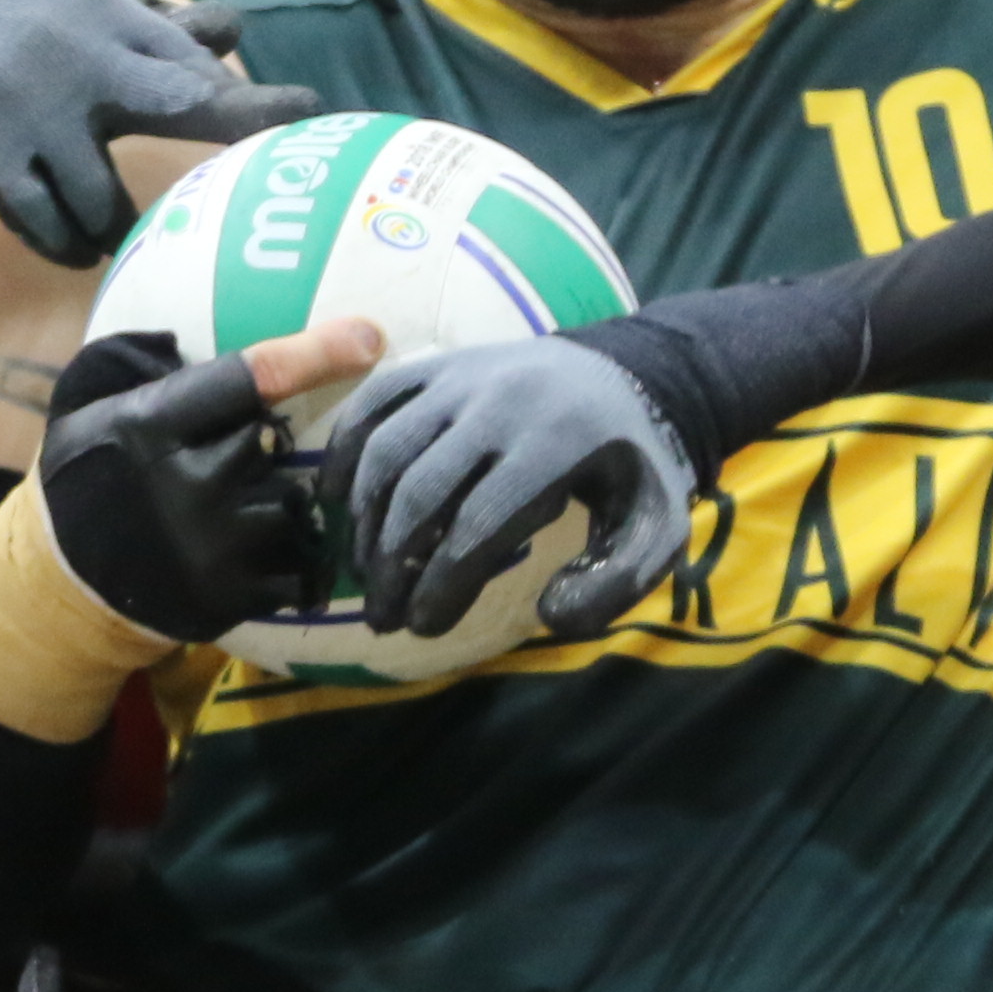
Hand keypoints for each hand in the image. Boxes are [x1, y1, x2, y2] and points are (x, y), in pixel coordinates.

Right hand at [0, 0, 317, 264]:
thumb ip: (144, 26)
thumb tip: (232, 31)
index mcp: (102, 15)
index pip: (192, 59)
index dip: (250, 97)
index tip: (311, 114)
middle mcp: (78, 55)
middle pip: (179, 104)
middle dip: (238, 133)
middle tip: (272, 180)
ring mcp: (33, 106)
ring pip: (103, 198)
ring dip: (111, 226)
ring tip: (109, 235)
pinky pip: (46, 223)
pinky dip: (66, 241)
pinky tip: (74, 245)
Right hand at [39, 322, 378, 644]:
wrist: (62, 584)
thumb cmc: (88, 477)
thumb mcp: (87, 406)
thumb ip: (132, 363)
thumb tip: (181, 336)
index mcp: (152, 424)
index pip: (253, 377)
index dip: (317, 352)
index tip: (371, 337)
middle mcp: (186, 483)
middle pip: (276, 442)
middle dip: (267, 445)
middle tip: (239, 457)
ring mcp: (212, 545)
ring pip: (295, 503)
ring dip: (282, 501)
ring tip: (249, 506)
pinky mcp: (231, 595)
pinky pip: (301, 568)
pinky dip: (297, 558)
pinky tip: (272, 552)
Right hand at [322, 335, 701, 645]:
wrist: (624, 377)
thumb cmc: (632, 468)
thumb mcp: (656, 528)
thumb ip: (617, 582)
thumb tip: (550, 613)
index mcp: (558, 444)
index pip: (480, 524)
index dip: (442, 584)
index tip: (423, 627)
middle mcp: (502, 402)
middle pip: (422, 491)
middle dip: (392, 565)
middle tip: (382, 617)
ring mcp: (464, 376)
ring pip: (389, 449)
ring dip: (364, 519)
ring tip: (364, 572)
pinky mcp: (438, 364)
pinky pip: (375, 400)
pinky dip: (344, 447)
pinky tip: (335, 498)